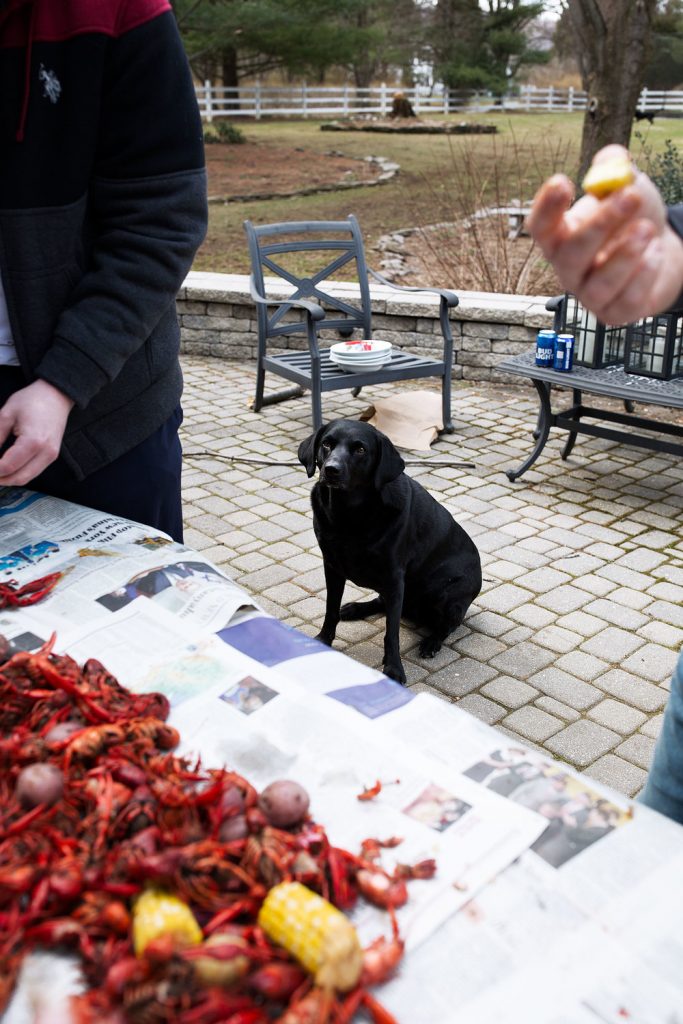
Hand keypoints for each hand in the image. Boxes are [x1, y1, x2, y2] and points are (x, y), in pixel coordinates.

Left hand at [0, 379, 73, 484]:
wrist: (56, 395)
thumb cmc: (32, 400)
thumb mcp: (6, 415)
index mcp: (33, 442)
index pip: (7, 466)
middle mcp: (45, 453)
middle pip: (18, 478)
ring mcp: (51, 456)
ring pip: (26, 478)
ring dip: (8, 479)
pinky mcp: (52, 456)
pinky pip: (32, 472)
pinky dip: (18, 473)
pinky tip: (6, 468)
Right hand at [527, 144, 682, 323]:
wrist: (661, 251)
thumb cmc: (634, 220)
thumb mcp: (627, 186)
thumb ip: (617, 169)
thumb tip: (612, 160)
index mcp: (562, 237)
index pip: (541, 228)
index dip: (546, 208)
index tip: (562, 182)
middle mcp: (569, 269)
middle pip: (570, 254)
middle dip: (600, 225)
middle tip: (630, 197)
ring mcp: (590, 295)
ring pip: (599, 283)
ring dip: (625, 255)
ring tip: (649, 229)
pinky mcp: (614, 313)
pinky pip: (626, 299)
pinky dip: (644, 275)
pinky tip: (655, 255)